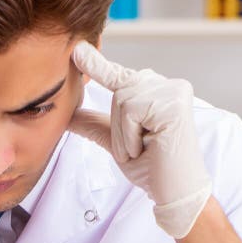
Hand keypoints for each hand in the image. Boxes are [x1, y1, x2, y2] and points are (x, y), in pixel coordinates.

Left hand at [68, 41, 211, 238]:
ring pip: (123, 100)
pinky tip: (149, 146)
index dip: (97, 64)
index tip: (77, 50)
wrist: (174, 192)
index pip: (119, 76)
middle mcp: (167, 85)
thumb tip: (67, 115)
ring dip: (124, 135)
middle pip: (118, 90)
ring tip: (144, 148)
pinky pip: (132, 111)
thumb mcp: (116, 142)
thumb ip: (94, 124)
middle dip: (119, 127)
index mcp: (154, 91)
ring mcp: (173, 91)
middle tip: (139, 148)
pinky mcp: (174, 102)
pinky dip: (132, 136)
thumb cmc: (150, 168)